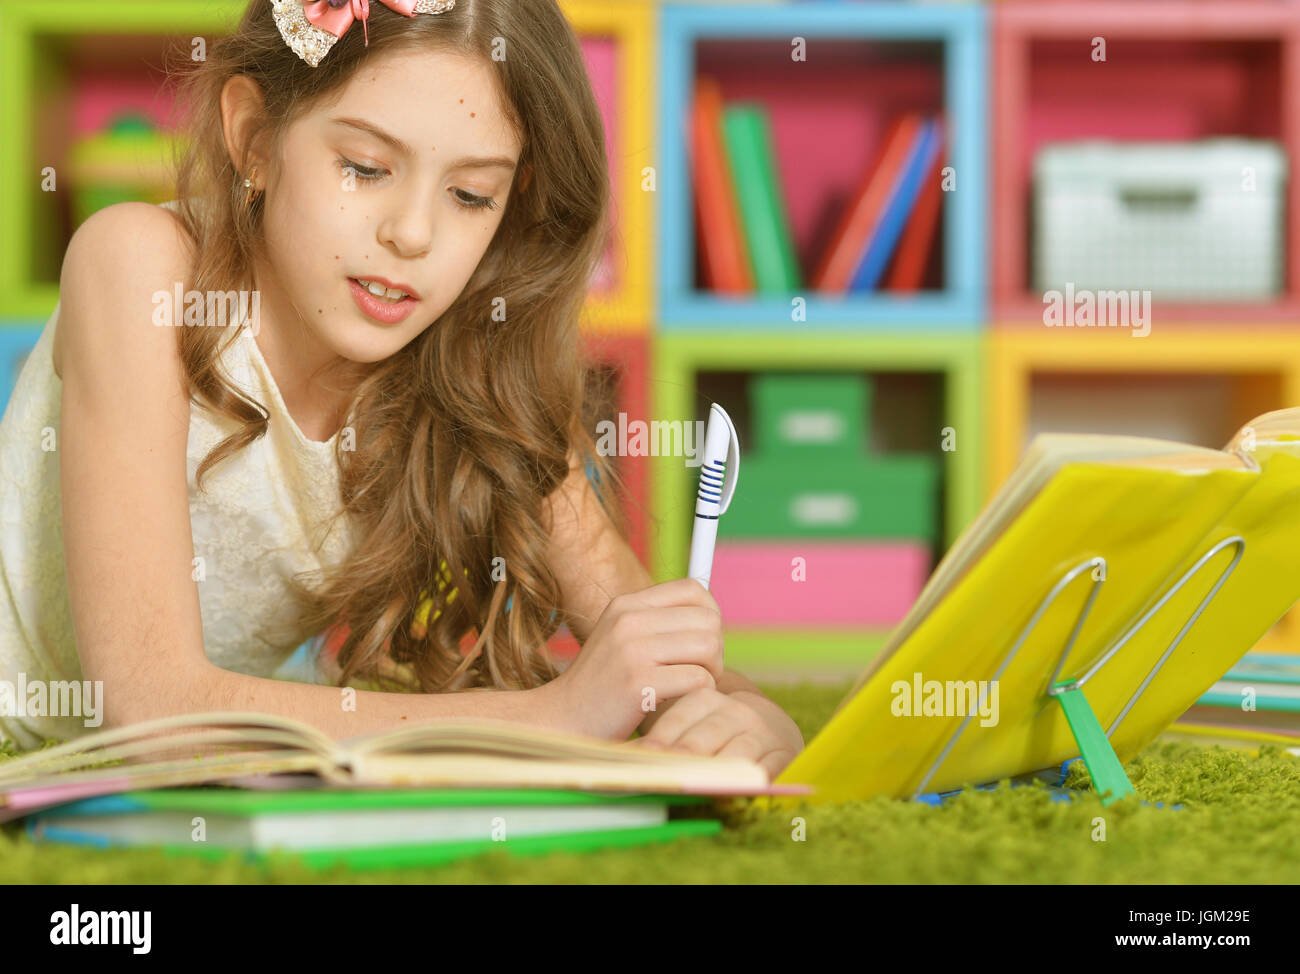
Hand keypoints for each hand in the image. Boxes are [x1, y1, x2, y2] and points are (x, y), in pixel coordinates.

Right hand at [537, 578, 725, 740]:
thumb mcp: (620, 638)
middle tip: (699, 671)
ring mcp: (632, 650)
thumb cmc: (601, 686)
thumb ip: (656, 622)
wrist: (560, 720)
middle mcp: (628, 620)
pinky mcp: (638, 684)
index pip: (693, 589)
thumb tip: (711, 614)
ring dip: (710, 672)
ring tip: (690, 686)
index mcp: (626, 604)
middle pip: (708, 619)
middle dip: (715, 650)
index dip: (710, 615)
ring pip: (708, 646)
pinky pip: (698, 680)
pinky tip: (678, 702)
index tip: (702, 642)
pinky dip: (699, 694)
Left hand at [630, 687, 803, 779]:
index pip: (677, 722)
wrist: (764, 723)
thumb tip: (621, 759)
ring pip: (734, 758)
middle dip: (681, 762)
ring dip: (713, 777)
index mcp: (705, 698)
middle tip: (660, 778)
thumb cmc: (710, 729)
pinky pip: (766, 772)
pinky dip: (749, 786)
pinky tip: (731, 796)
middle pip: (703, 741)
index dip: (657, 743)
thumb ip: (659, 740)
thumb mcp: (687, 723)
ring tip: (692, 791)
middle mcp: (735, 711)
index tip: (639, 759)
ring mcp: (762, 732)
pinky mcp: (784, 753)